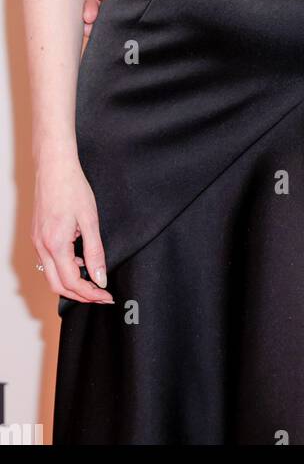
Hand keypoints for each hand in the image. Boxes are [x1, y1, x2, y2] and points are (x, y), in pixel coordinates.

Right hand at [31, 151, 113, 304]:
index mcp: (55, 245)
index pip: (72, 283)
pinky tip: (81, 260)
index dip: (90, 294)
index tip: (106, 297)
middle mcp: (42, 247)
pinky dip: (64, 268)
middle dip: (80, 295)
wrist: (54, 167)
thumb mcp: (90, 220)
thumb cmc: (73, 188)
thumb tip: (100, 278)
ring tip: (94, 279)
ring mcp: (37, 241)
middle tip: (101, 295)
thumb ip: (95, 252)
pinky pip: (49, 261)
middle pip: (58, 286)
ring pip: (51, 275)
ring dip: (71, 283)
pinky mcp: (37, 235)